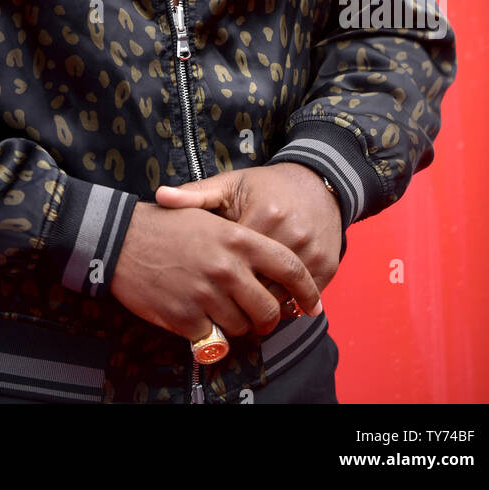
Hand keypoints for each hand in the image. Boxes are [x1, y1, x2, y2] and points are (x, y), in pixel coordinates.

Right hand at [109, 200, 321, 344]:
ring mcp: (206, 293)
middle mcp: (227, 267)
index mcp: (238, 238)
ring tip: (217, 308)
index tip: (313, 305)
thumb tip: (274, 269)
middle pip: (269, 310)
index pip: (290, 268)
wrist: (120, 238)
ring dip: (234, 325)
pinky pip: (212, 339)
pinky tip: (194, 313)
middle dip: (267, 320)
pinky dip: (206, 333)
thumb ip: (243, 240)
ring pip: (242, 328)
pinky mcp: (186, 317)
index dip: (307, 290)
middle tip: (257, 317)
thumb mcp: (209, 215)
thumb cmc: (166, 225)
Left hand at [155, 163, 342, 296]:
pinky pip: (306, 297)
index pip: (236, 263)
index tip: (207, 283)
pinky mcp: (329, 264)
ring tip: (245, 307)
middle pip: (260, 286)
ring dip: (264, 305)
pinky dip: (289, 303)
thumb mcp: (231, 184)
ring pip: (283, 297)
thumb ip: (196, 194)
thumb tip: (160, 197)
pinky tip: (272, 301)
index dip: (220, 277)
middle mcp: (290, 234)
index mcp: (263, 215)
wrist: (316, 182)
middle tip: (224, 305)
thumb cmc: (266, 187)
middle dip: (241, 299)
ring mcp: (312, 251)